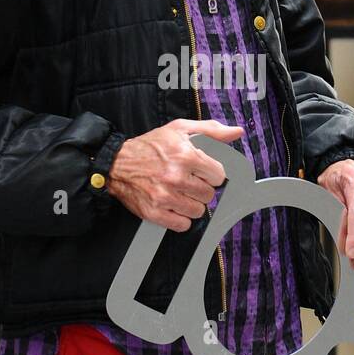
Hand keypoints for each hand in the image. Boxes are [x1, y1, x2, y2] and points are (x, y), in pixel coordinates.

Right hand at [106, 118, 243, 230]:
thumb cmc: (151, 146)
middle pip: (209, 194)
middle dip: (201, 188)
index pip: (219, 175)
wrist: (117, 163)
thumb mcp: (180, 129)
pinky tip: (173, 205)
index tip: (202, 171)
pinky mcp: (154, 213)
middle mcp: (176, 177)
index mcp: (185, 156)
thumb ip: (211, 131)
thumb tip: (236, 132)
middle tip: (188, 180)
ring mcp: (164, 197)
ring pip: (198, 211)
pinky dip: (180, 218)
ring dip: (191, 203)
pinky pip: (182, 225)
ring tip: (179, 192)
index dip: (211, 173)